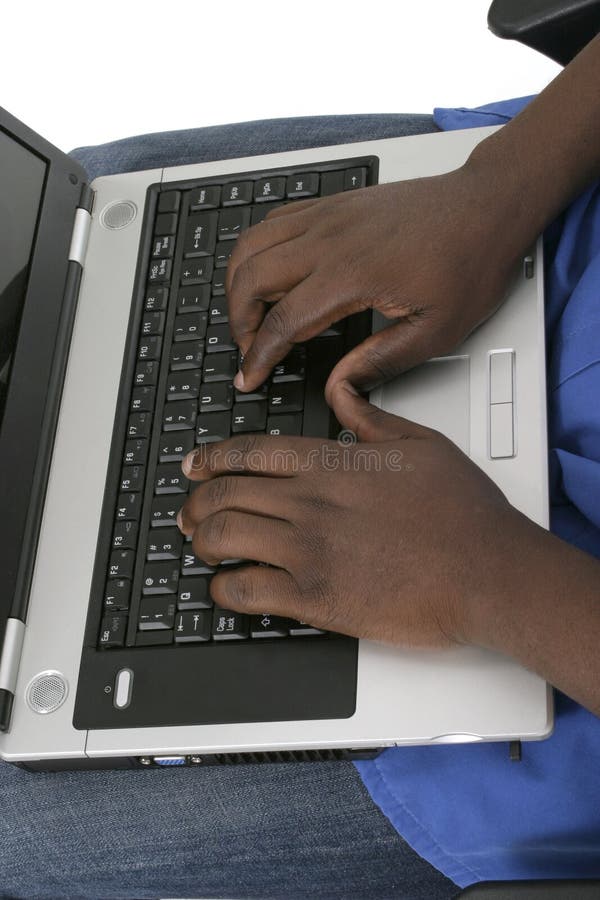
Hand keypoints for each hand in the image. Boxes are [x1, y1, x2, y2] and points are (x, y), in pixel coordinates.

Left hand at [177, 383, 527, 649]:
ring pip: (224, 538)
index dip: (212, 458)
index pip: (250, 452)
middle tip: (188, 511)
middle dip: (196, 502)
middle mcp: (311, 503)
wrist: (487, 573)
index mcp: (332, 464)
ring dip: (202, 541)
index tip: (194, 465)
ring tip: (201, 546)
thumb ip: (370, 416)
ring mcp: (309, 551)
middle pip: (225, 494)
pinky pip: (246, 592)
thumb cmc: (462, 513)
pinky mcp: (315, 598)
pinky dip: (224, 589)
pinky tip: (225, 587)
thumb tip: (342, 393)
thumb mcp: (420, 443)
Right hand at [225, 163, 524, 396]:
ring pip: (251, 244)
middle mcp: (329, 240)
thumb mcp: (436, 331)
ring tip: (250, 316)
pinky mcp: (332, 205)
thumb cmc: (470, 262)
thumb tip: (339, 385)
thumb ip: (382, 361)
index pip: (283, 321)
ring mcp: (327, 217)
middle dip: (237, 322)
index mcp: (352, 275)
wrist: (488, 206)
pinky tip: (266, 273)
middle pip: (251, 278)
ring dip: (238, 283)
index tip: (249, 378)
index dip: (258, 356)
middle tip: (250, 351)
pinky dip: (255, 250)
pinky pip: (273, 221)